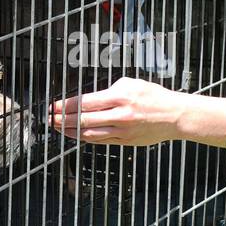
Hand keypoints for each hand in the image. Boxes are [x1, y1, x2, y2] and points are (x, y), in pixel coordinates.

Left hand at [49, 77, 187, 146]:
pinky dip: (85, 138)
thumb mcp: (132, 83)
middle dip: (62, 120)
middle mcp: (120, 115)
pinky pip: (101, 141)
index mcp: (120, 97)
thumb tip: (90, 98)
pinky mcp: (126, 142)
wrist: (175, 116)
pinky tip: (76, 135)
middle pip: (83, 120)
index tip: (53, 106)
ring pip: (89, 134)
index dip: (65, 106)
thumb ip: (110, 89)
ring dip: (70, 131)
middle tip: (49, 119)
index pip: (85, 102)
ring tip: (59, 128)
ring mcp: (123, 131)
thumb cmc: (155, 96)